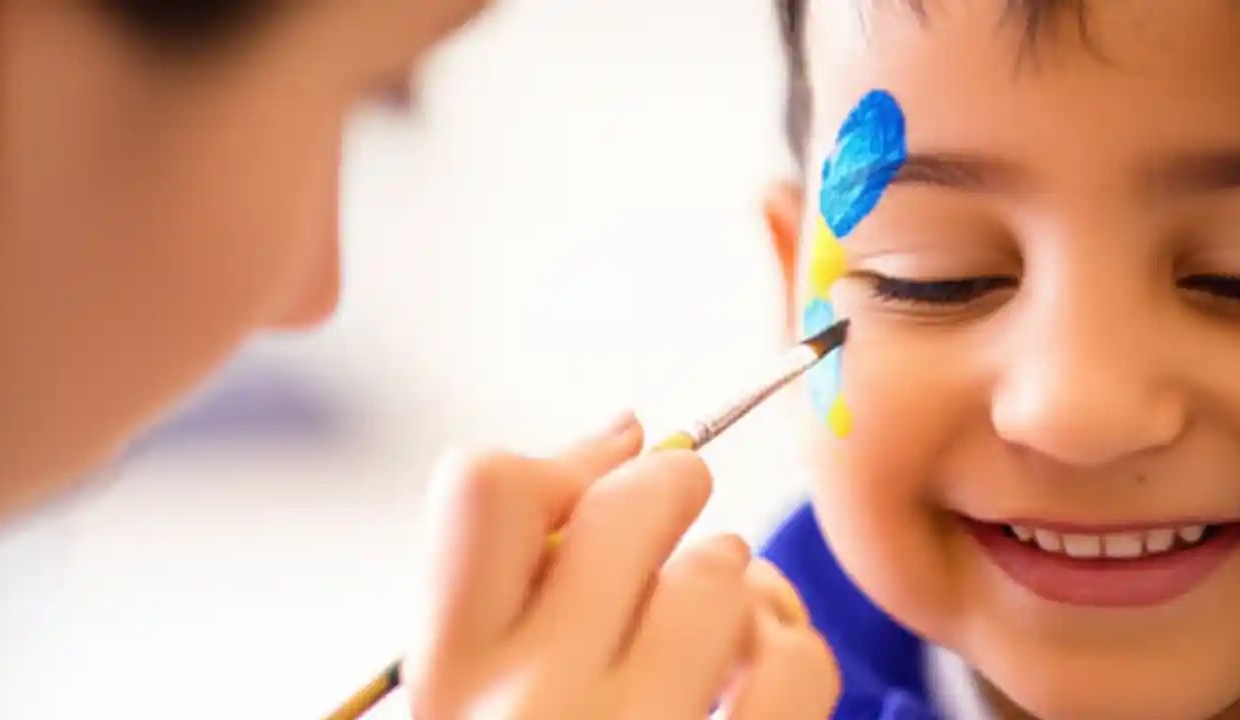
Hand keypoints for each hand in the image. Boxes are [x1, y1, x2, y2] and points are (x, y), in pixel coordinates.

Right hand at [405, 413, 839, 718]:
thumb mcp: (477, 690)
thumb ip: (522, 567)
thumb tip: (623, 428)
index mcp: (445, 679)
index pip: (481, 489)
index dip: (562, 460)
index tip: (607, 469)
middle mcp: (527, 709)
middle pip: (631, 505)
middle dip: (672, 489)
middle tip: (675, 515)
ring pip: (721, 576)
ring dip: (732, 579)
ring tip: (712, 616)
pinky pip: (794, 662)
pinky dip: (790, 644)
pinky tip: (761, 662)